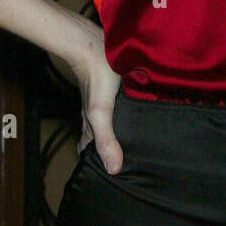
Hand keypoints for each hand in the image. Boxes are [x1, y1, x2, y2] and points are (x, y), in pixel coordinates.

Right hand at [70, 21, 123, 173]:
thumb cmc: (98, 77)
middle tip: (130, 168)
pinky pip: (116, 113)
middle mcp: (95, 119)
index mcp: (90, 127)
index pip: (89, 154)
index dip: (97, 166)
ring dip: (117, 139)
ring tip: (136, 150)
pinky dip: (123, 122)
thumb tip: (114, 170)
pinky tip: (136, 121)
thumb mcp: (102, 111)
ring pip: (109, 128)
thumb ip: (107, 139)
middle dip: (110, 155)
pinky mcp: (111, 93)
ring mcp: (103, 105)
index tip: (111, 180)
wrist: (91, 45)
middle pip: (99, 142)